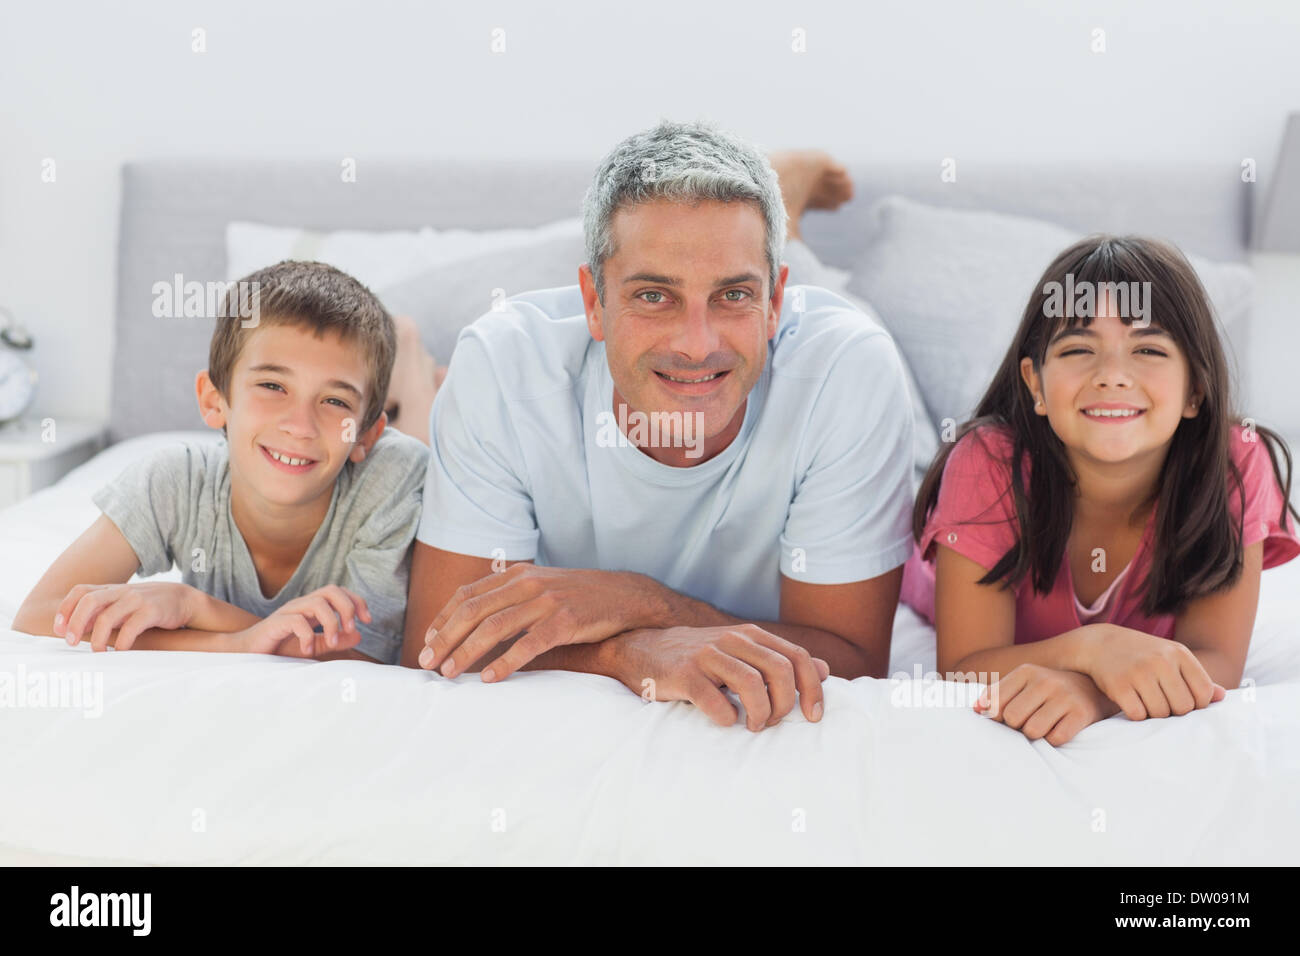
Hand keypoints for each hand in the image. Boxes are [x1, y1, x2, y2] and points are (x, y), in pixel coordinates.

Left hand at [55, 582, 204, 651]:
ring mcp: (137, 599)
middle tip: (71, 642)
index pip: (80, 591)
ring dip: (98, 639)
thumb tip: (74, 629)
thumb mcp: (123, 604)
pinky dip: (123, 642)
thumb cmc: (148, 606)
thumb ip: (101, 612)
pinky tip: (121, 650)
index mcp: (111, 589)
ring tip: (99, 652)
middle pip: (89, 601)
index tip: (59, 629)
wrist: (184, 600)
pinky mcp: (152, 610)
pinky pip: (132, 627)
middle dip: (75, 623)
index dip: (65, 609)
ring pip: (108, 616)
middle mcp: (121, 591)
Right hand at [235, 586, 371, 657]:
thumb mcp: (312, 646)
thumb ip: (333, 641)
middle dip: (347, 607)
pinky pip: (297, 621)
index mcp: (313, 608)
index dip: (357, 602)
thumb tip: (358, 635)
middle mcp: (302, 605)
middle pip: (331, 590)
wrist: (247, 654)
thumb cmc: (279, 649)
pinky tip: (307, 651)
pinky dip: (308, 636)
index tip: (367, 621)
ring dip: (331, 623)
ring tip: (331, 643)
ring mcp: (288, 612)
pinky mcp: (276, 623)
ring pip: (317, 602)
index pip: (339, 593)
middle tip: (351, 628)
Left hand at [419, 564, 671, 679]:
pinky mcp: (566, 621)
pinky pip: (529, 644)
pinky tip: (490, 678)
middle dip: (445, 638)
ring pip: (495, 627)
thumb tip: (475, 625)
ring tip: (450, 673)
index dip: (443, 619)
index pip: (468, 595)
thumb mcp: (541, 587)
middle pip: (474, 611)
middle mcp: (528, 583)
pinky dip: (506, 662)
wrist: (625, 595)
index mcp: (517, 575)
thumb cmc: (578, 597)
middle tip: (428, 663)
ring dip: (467, 652)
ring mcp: (547, 601)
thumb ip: (510, 598)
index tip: (427, 643)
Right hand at [611, 624, 830, 731]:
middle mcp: (732, 640)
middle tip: (771, 723)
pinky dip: (727, 718)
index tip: (813, 717)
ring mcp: (708, 655)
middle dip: (784, 705)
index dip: (812, 689)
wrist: (642, 648)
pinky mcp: (684, 674)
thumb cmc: (699, 658)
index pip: (797, 657)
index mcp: (751, 635)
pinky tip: (725, 721)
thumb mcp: (742, 652)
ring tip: (752, 726)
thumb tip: (825, 669)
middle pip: (780, 671)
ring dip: (760, 714)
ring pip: (752, 685)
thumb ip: (781, 659)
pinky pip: (716, 701)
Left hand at [975, 664, 1119, 745]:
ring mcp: (1065, 696)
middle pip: (1012, 718)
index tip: (1007, 715)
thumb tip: (975, 709)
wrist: (1094, 688)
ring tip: (1046, 723)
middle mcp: (1045, 680)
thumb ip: (995, 696)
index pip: (996, 703)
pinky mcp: (1082, 713)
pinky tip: (1061, 727)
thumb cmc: (1048, 691)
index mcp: (1026, 672)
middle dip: (1018, 726)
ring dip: (1036, 734)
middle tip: (1031, 719)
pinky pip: (1055, 739)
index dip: (998, 715)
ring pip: (1032, 731)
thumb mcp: (1022, 685)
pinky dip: (1055, 739)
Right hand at [1080, 626, 1225, 719]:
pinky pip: (1138, 714)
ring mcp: (1139, 673)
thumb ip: (1195, 677)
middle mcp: (1161, 661)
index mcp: (1179, 653)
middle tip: (1161, 702)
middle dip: (1173, 711)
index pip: (1203, 693)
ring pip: (1160, 714)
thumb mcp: (1170, 657)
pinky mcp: (1119, 686)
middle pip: (1183, 707)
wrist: (1098, 643)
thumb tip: (1222, 697)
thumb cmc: (1141, 654)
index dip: (1195, 704)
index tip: (1181, 700)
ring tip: (1146, 701)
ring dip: (1153, 714)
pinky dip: (1136, 714)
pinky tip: (1131, 702)